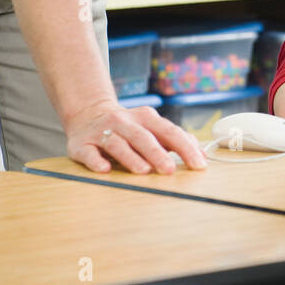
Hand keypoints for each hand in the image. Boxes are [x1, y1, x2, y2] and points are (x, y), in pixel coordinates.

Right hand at [63, 98, 206, 174]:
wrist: (89, 114)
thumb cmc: (129, 127)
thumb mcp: (152, 127)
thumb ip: (175, 140)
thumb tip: (203, 156)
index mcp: (146, 117)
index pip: (169, 131)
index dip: (185, 148)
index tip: (198, 165)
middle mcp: (124, 122)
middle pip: (143, 137)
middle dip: (157, 153)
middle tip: (170, 170)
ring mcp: (102, 131)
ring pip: (118, 143)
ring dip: (131, 157)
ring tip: (144, 171)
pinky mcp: (82, 144)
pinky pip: (89, 152)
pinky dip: (97, 160)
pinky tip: (105, 169)